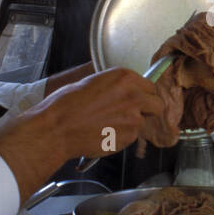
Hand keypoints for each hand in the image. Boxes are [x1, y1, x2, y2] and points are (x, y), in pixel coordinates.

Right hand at [0, 68, 163, 205]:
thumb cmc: (67, 104)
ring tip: (107, 124)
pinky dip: (121, 137)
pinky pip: (131, 137)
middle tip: (132, 113)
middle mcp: (134, 96)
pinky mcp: (129, 137)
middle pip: (157, 105)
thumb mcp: (93, 82)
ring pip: (143, 122)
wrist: (57, 128)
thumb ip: (116, 86)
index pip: (150, 86)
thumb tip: (127, 91)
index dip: (143, 94)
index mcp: (125, 77)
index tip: (138, 98)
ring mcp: (134, 118)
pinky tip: (103, 133)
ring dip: (131, 125)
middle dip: (147, 110)